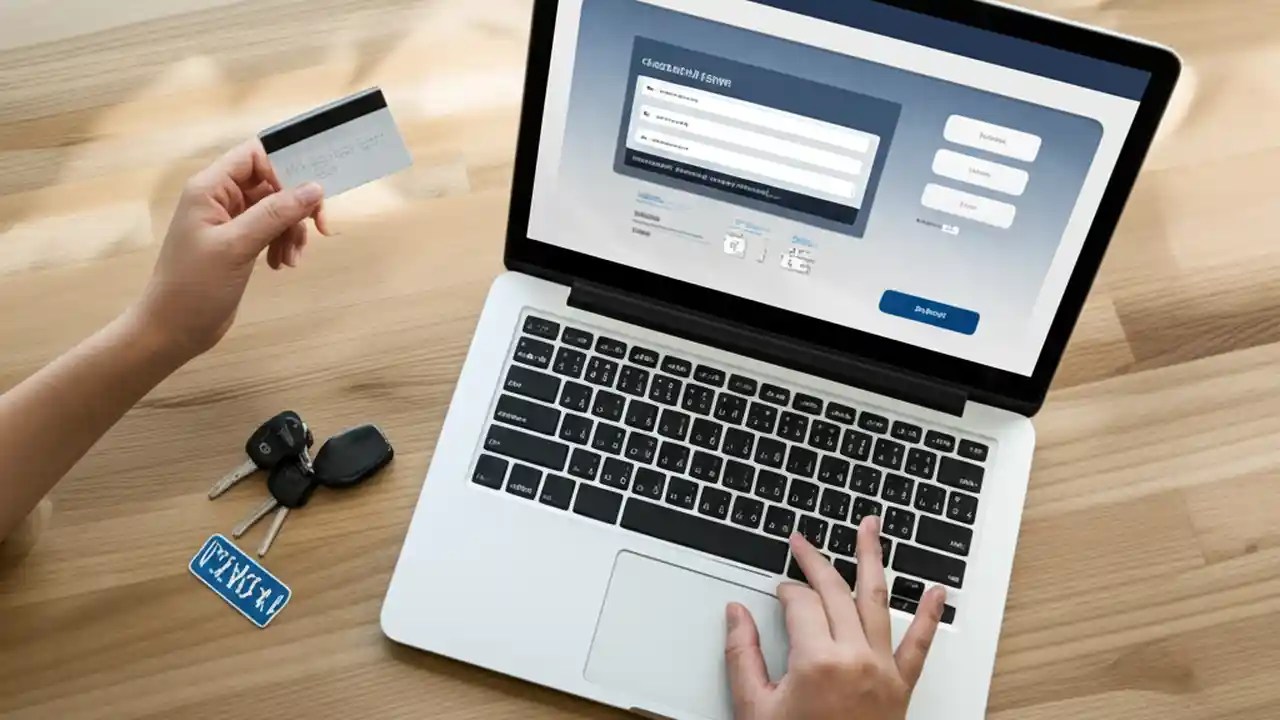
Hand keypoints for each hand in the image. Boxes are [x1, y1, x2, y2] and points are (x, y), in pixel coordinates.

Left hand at [133, 139, 330, 359]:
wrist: (173, 329)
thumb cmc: (195, 286)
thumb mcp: (237, 246)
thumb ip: (275, 214)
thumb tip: (315, 188)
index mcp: (210, 188)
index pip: (255, 155)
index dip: (286, 167)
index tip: (310, 193)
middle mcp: (220, 198)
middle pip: (271, 182)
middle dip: (296, 204)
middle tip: (318, 227)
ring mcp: (229, 221)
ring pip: (275, 208)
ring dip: (292, 229)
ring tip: (293, 259)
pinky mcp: (238, 243)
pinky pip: (271, 230)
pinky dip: (283, 243)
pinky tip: (282, 264)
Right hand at [725, 517, 945, 719]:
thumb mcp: (754, 708)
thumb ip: (742, 655)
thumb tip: (734, 614)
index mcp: (817, 661)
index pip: (799, 603)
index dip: (784, 590)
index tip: (776, 589)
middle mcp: (854, 658)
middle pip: (835, 592)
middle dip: (816, 560)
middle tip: (803, 540)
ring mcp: (882, 670)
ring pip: (878, 601)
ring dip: (874, 559)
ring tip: (873, 528)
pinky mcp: (901, 687)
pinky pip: (920, 646)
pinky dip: (931, 617)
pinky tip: (937, 592)